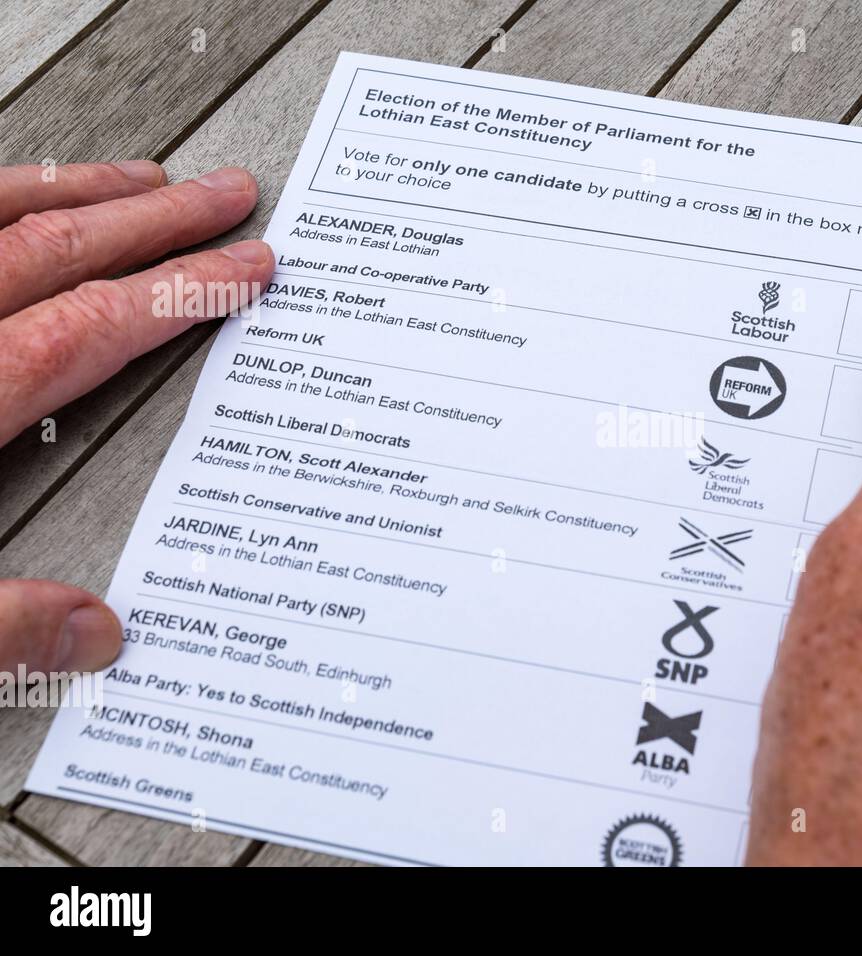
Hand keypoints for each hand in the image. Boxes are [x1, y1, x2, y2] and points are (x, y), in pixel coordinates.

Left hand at [0, 161, 272, 678]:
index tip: (245, 267)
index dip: (178, 293)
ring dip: (74, 195)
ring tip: (140, 179)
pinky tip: (19, 207)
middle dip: (154, 220)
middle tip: (225, 194)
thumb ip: (2, 624)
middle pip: (52, 251)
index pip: (89, 326)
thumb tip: (96, 635)